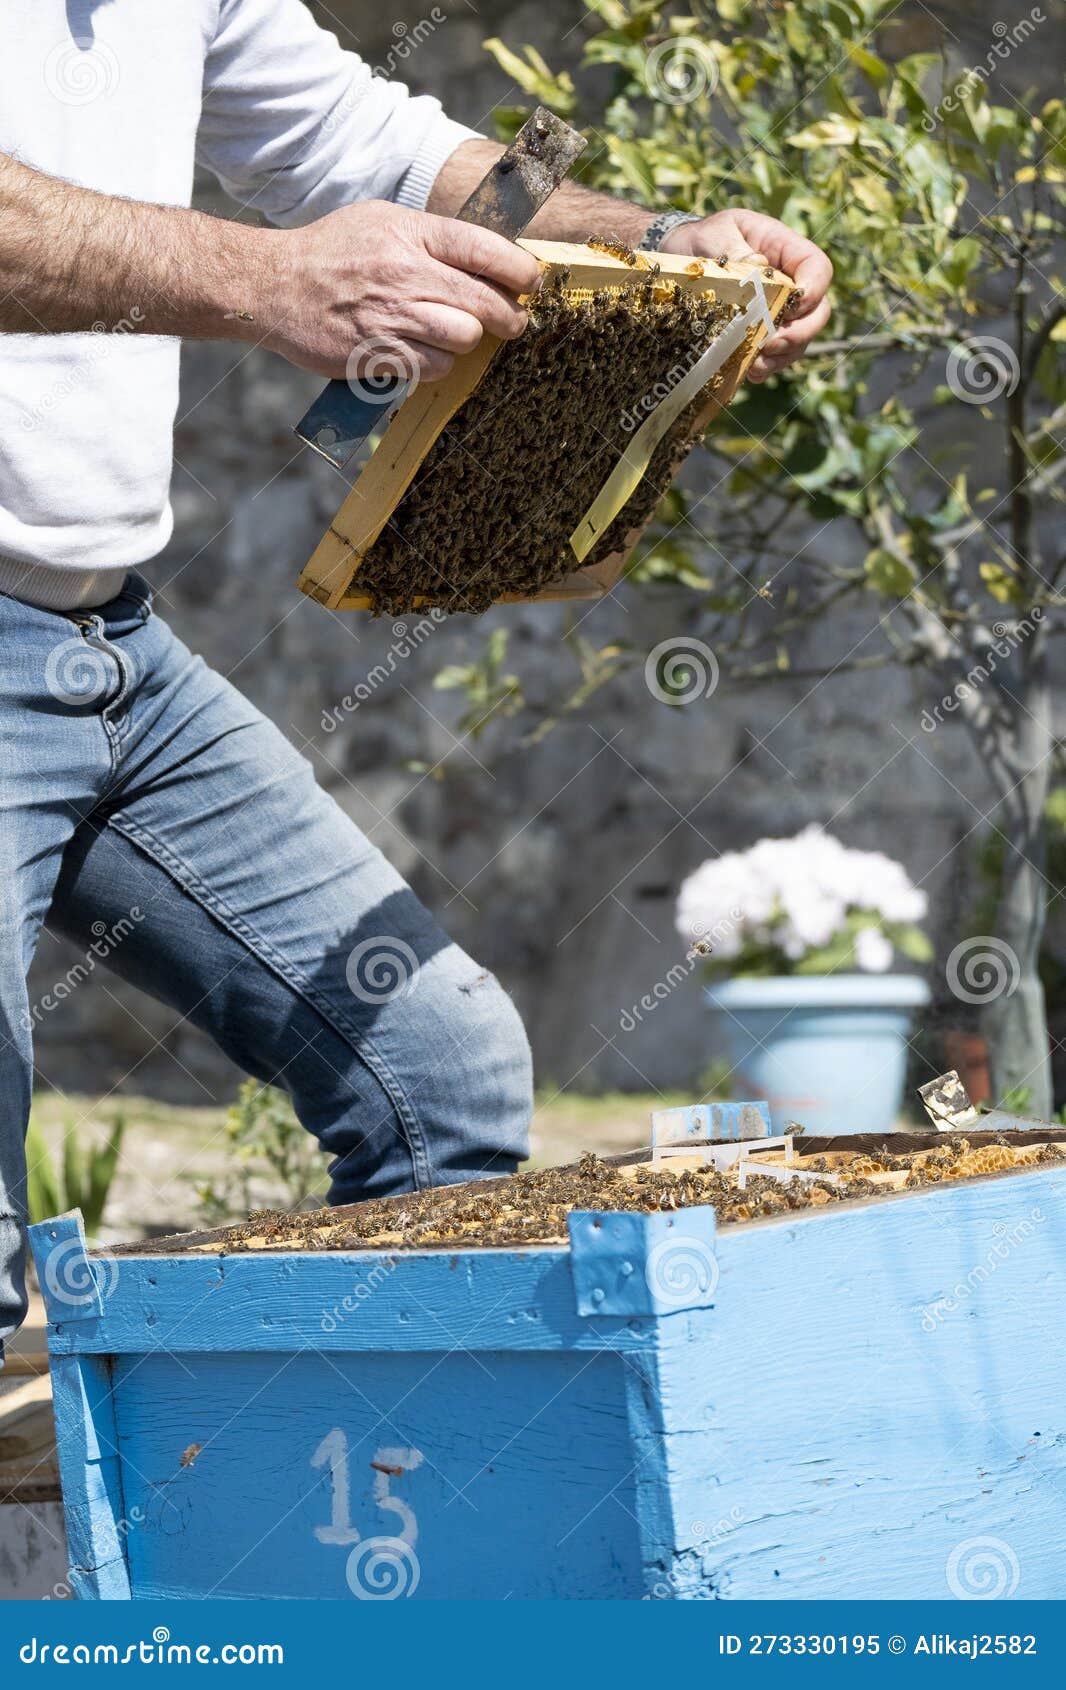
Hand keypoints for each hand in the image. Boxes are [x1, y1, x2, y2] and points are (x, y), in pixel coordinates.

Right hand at [256, 199, 541, 382]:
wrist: (273, 284)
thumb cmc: (333, 252)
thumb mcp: (382, 222)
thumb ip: (431, 237)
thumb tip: (485, 256)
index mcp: (411, 233)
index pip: (483, 249)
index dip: (518, 269)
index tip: (531, 282)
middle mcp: (405, 272)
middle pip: (483, 301)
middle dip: (508, 316)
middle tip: (512, 323)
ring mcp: (391, 315)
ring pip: (463, 337)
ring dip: (467, 341)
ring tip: (455, 335)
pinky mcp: (377, 352)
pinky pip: (434, 368)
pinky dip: (438, 366)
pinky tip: (425, 354)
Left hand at [661, 209, 831, 381]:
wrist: (682, 258)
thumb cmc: (704, 240)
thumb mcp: (715, 234)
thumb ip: (735, 247)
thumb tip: (758, 266)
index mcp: (785, 250)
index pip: (817, 268)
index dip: (814, 289)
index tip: (793, 306)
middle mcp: (790, 283)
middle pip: (817, 311)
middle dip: (800, 332)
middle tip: (772, 345)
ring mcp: (779, 311)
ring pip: (800, 339)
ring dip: (782, 356)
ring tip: (756, 364)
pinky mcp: (762, 333)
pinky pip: (777, 355)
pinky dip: (767, 366)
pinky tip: (749, 371)